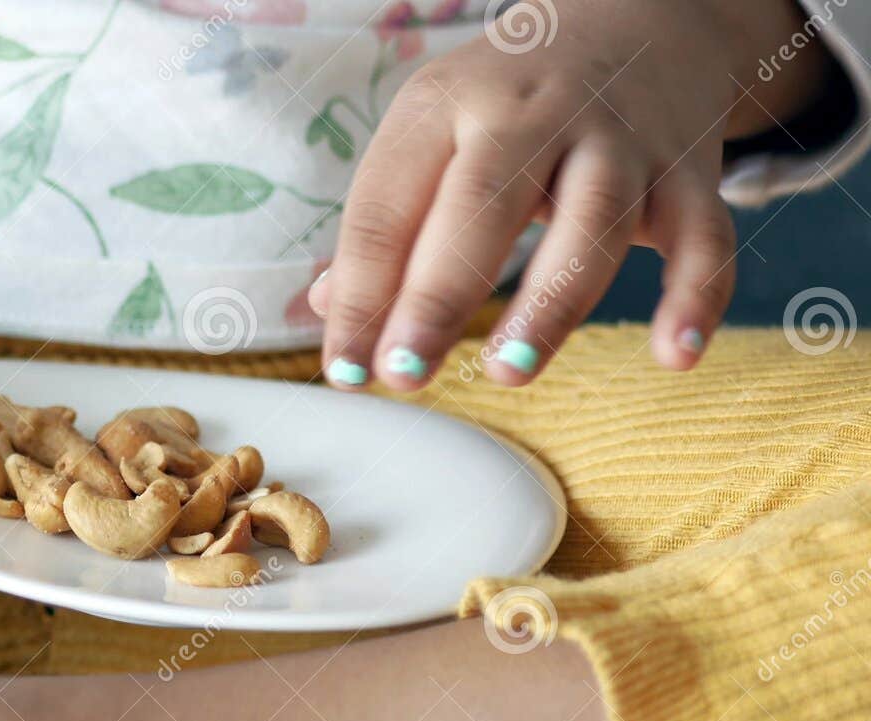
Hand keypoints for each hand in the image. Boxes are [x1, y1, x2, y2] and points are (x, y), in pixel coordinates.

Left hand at [310, 0, 829, 390]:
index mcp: (445, 104)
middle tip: (405, 372)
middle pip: (481, 207)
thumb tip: (329, 312)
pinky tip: (675, 354)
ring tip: (508, 373)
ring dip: (550, 304)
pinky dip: (697, 295)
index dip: (361, 294)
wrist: (638, 19)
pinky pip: (704, 234)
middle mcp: (531, 114)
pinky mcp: (689, 170)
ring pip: (591, 222)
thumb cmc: (507, 104)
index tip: (345, 370)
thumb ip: (387, 224)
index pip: (389, 206)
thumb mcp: (432, 135)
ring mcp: (617, 140)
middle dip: (438, 297)